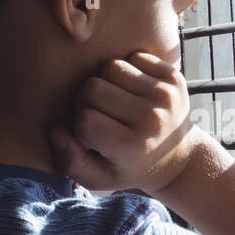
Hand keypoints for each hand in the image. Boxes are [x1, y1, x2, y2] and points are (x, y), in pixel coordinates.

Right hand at [48, 51, 205, 193]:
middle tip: (99, 115)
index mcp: (133, 147)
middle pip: (92, 88)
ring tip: (115, 102)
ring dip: (106, 82)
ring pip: (111, 67)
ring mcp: (165, 95)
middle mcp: (152, 120)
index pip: (85, 120)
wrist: (179, 158)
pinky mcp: (174, 76)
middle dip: (86, 100)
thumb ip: (70, 161)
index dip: (78, 125)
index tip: (90, 135)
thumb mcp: (98, 177)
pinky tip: (132, 91)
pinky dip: (127, 70)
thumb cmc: (130, 167)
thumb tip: (55, 131)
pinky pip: (134, 56)